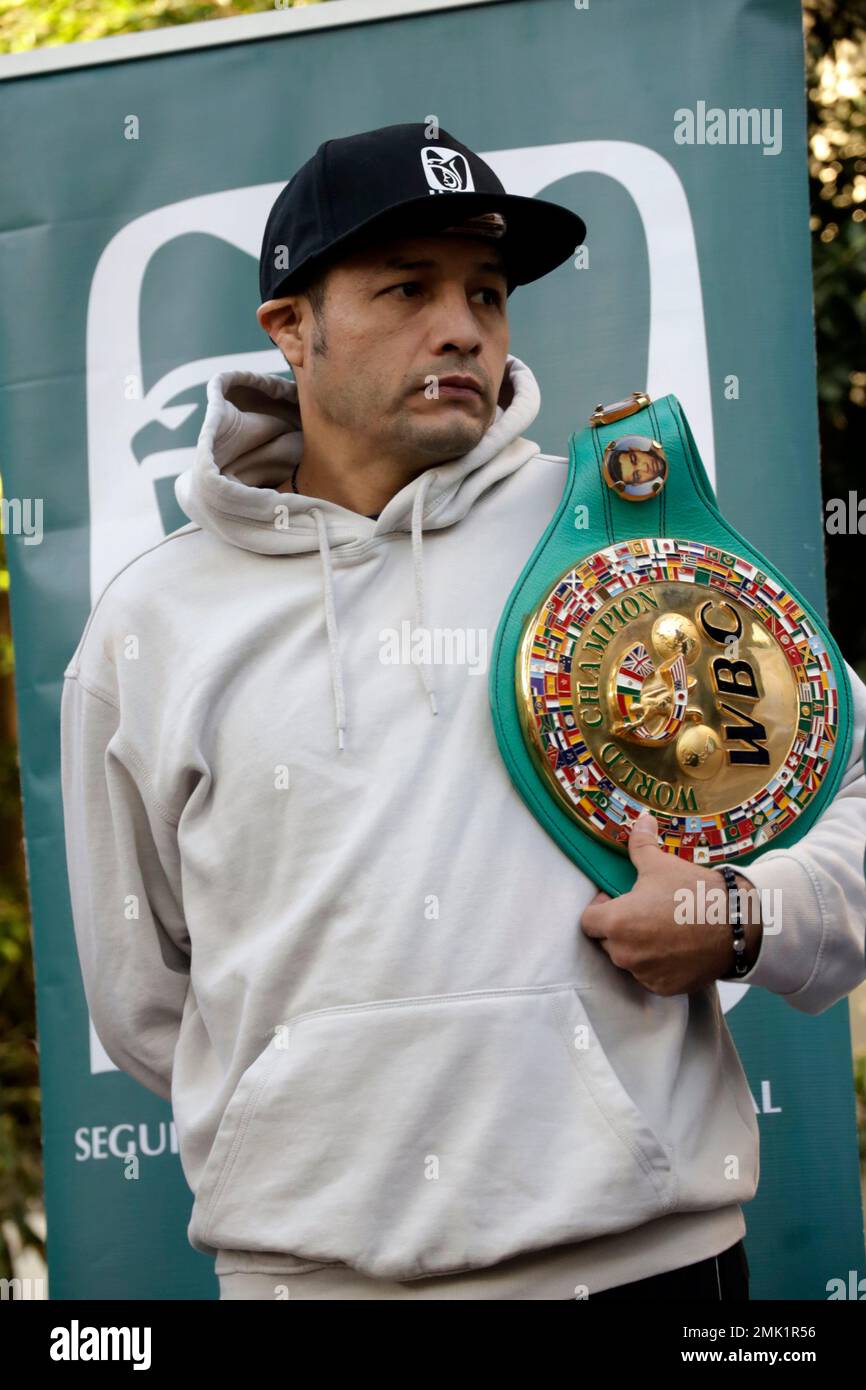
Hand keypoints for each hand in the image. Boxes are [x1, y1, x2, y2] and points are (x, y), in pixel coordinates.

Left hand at [580, 811, 762, 994]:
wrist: (735, 924)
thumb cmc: (692, 891)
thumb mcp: (661, 864)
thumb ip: (641, 844)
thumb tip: (640, 819)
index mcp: (615, 922)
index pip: (588, 921)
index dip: (600, 908)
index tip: (617, 900)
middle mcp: (623, 953)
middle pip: (607, 941)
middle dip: (619, 928)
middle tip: (644, 912)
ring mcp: (643, 974)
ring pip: (629, 959)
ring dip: (637, 947)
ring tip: (662, 929)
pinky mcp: (663, 987)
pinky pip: (649, 976)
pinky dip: (657, 965)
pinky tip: (675, 947)